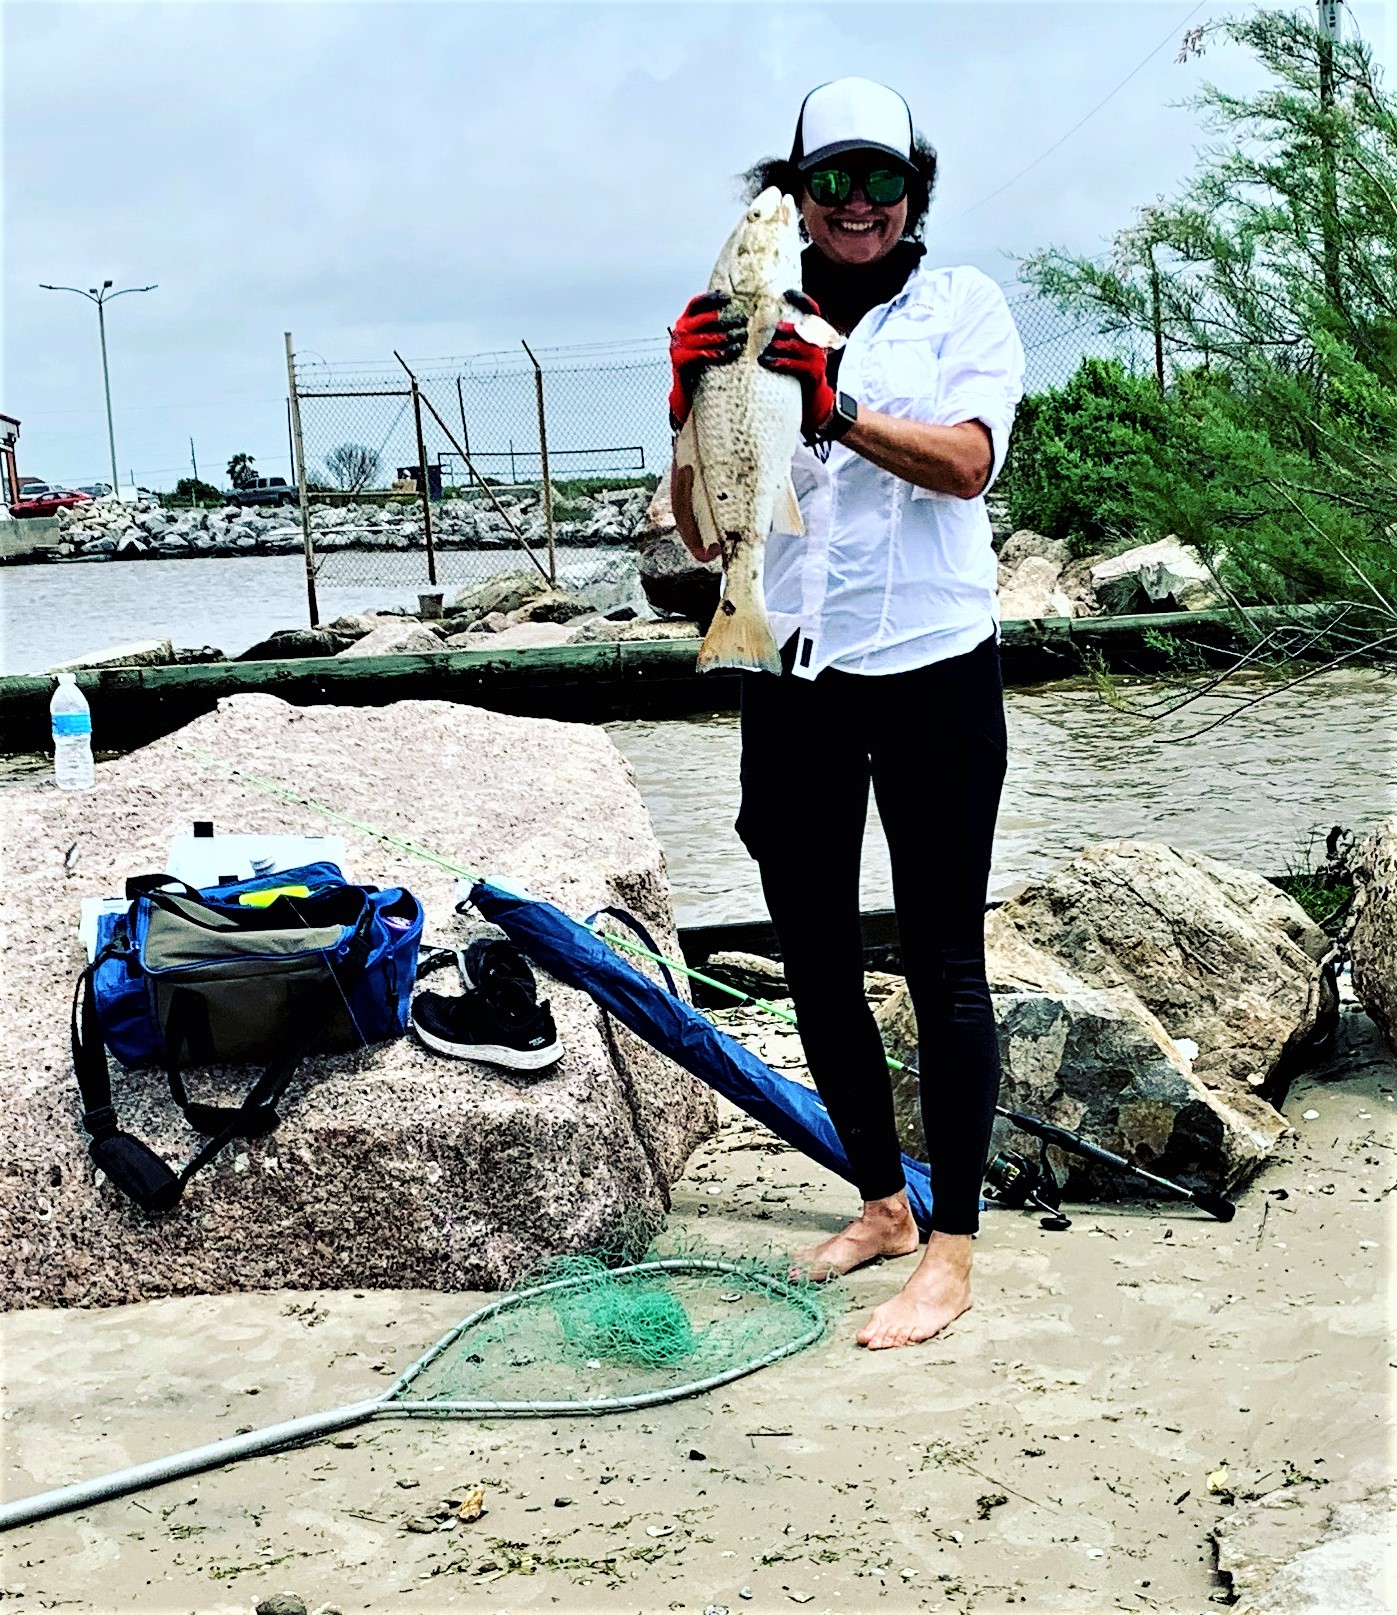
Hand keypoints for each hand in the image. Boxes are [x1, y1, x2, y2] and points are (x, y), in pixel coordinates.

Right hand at [669, 292, 746, 429]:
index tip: (729, 298)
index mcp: (683, 321)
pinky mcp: (681, 360)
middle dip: (726, 318)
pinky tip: (735, 351)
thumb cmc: (698, 362)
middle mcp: (679, 331)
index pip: (696, 303)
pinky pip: (706, 354)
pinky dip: (722, 352)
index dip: (711, 298)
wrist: (684, 389)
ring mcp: (678, 346)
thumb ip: (708, 326)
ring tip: (743, 336)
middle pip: (704, 319)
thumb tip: (732, 310)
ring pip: (708, 337)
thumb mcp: (699, 340)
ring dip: (728, 336)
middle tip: (743, 320)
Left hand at [759, 290, 835, 439]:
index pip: (813, 310)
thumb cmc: (797, 378)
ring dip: (777, 345)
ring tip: (760, 349)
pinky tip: (766, 362)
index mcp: (814, 336)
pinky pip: (796, 365)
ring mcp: (818, 359)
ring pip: (796, 345)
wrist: (816, 407)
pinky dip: (780, 362)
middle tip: (760, 328)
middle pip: (801, 327)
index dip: (802, 299)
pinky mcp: (814, 375)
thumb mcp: (793, 355)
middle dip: (781, 327)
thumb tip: (760, 325)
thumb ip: (784, 340)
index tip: (786, 292)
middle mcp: (819, 344)